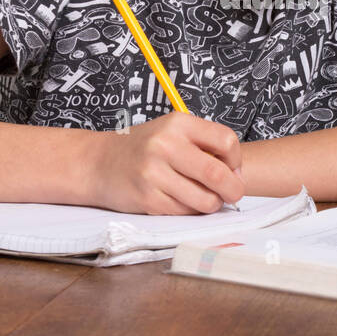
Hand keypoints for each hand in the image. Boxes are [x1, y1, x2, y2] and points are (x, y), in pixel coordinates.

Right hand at [89, 112, 245, 214]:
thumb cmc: (144, 149)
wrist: (99, 163)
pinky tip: (181, 200)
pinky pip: (185, 212)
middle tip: (232, 194)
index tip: (233, 170)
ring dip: (212, 204)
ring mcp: (154, 173)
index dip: (236, 161)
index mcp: (178, 123)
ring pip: (205, 199)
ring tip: (204, 198)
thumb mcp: (172, 132)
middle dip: (233, 190)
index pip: (226, 141)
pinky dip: (190, 211)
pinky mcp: (147, 198)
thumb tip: (237, 174)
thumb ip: (203, 145)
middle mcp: (165, 145)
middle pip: (218, 174)